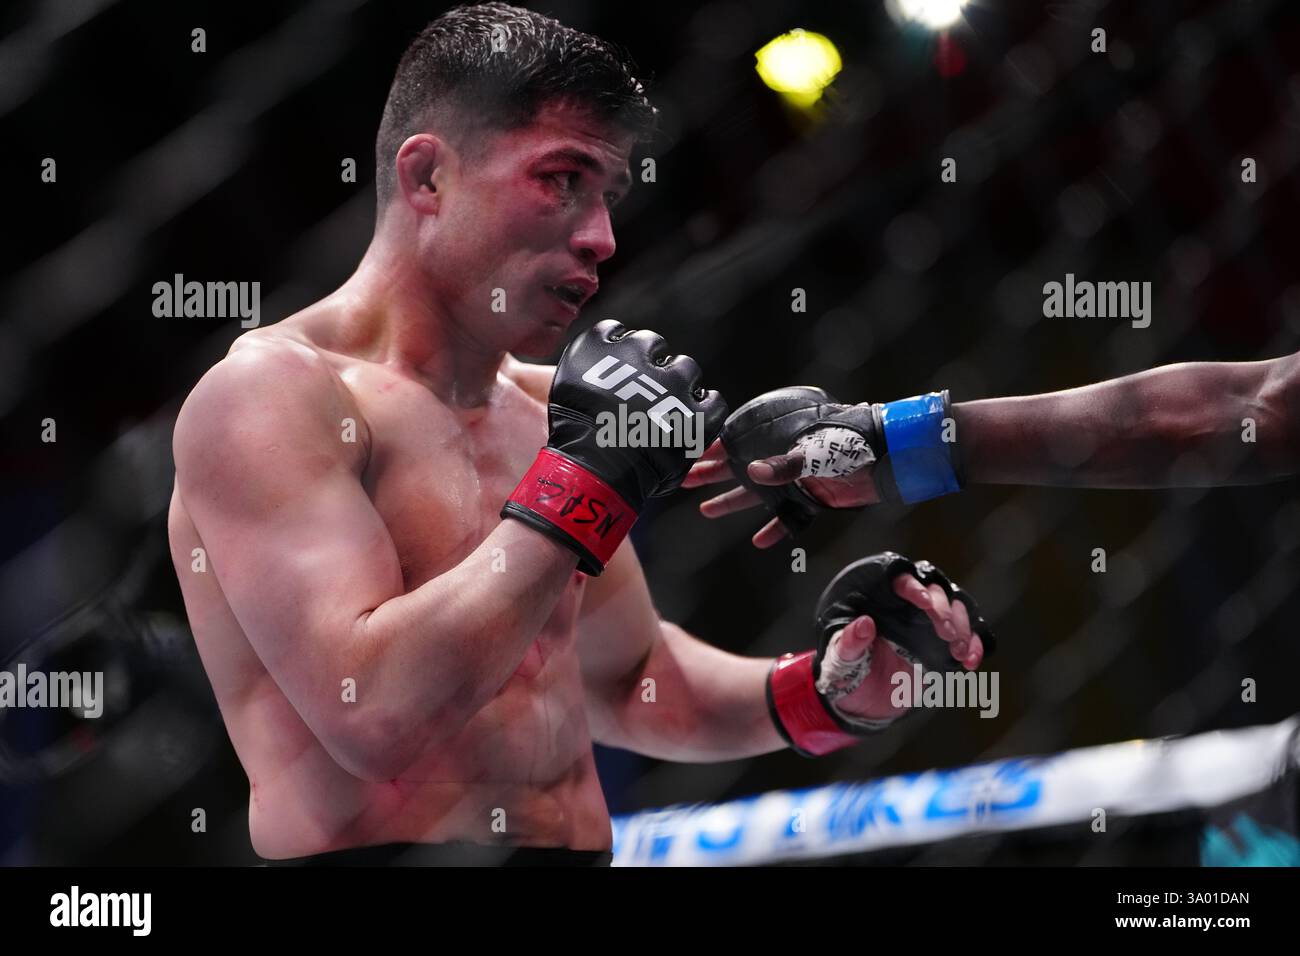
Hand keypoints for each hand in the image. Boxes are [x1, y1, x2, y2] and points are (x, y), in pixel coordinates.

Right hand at [502, 320, 726, 574]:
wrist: (594, 471)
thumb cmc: (571, 437)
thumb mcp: (559, 390)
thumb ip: (574, 369)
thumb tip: (569, 364)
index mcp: (603, 346)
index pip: (615, 333)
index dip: (618, 351)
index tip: (616, 369)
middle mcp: (640, 353)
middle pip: (653, 345)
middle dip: (651, 365)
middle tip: (645, 390)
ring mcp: (673, 381)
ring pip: (687, 368)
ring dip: (680, 383)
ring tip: (671, 406)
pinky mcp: (696, 412)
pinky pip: (713, 400)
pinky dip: (706, 407)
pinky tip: (695, 418)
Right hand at [684, 438, 878, 547]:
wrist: (887, 460)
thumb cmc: (852, 443)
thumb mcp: (815, 450)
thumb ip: (784, 464)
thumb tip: (752, 471)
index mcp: (780, 435)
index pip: (739, 440)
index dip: (715, 449)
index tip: (693, 459)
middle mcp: (784, 456)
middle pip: (739, 467)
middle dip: (712, 474)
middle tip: (685, 481)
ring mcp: (797, 479)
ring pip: (756, 493)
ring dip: (732, 502)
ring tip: (706, 510)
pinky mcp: (812, 499)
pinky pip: (787, 517)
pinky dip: (774, 528)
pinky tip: (758, 542)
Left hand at [766, 551, 994, 756]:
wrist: (861, 703)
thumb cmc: (845, 673)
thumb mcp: (840, 659)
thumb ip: (850, 642)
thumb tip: (864, 623)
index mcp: (880, 602)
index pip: (900, 580)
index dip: (914, 587)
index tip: (924, 602)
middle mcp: (908, 609)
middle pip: (936, 591)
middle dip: (945, 610)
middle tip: (945, 634)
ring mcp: (929, 627)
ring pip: (958, 610)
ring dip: (963, 627)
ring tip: (958, 651)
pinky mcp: (944, 648)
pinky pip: (968, 638)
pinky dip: (975, 646)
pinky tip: (970, 662)